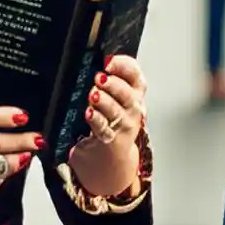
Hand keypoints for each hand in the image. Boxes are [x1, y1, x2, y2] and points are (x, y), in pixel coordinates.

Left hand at [67, 55, 147, 196]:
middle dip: (114, 84)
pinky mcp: (112, 140)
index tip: (109, 62)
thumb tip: (89, 63)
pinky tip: (89, 113)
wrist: (112, 162)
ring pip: (117, 110)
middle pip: (128, 93)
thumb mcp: (113, 101)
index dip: (124, 65)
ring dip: (106, 101)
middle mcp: (132, 110)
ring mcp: (123, 126)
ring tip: (94, 95)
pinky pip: (104, 128)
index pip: (135, 75)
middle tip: (100, 78)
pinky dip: (97, 119)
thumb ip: (105, 83)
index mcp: (134, 95)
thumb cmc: (110, 125)